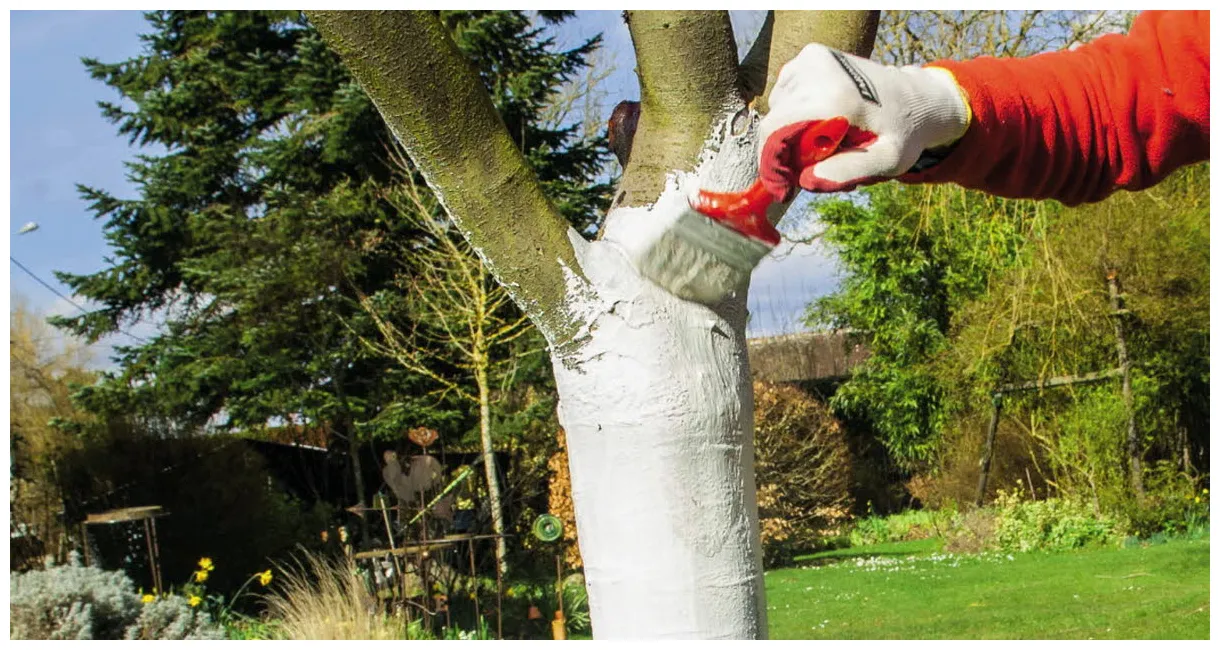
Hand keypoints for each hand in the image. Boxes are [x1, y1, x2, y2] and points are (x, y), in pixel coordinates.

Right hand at [758, 43, 970, 199]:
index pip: (775, 131)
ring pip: (777, 110)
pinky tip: (823, 119)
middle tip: (821, 164)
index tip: (782, 190)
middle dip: (788, 152)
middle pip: (775, 123)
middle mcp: (818, 70)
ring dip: (793, 133)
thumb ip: (848, 171)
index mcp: (836, 97)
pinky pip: (785, 95)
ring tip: (829, 140)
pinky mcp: (810, 55)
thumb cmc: (902, 133)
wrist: (917, 96)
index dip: (770, 164)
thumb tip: (806, 180)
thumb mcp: (888, 160)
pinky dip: (796, 113)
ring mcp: (812, 59)